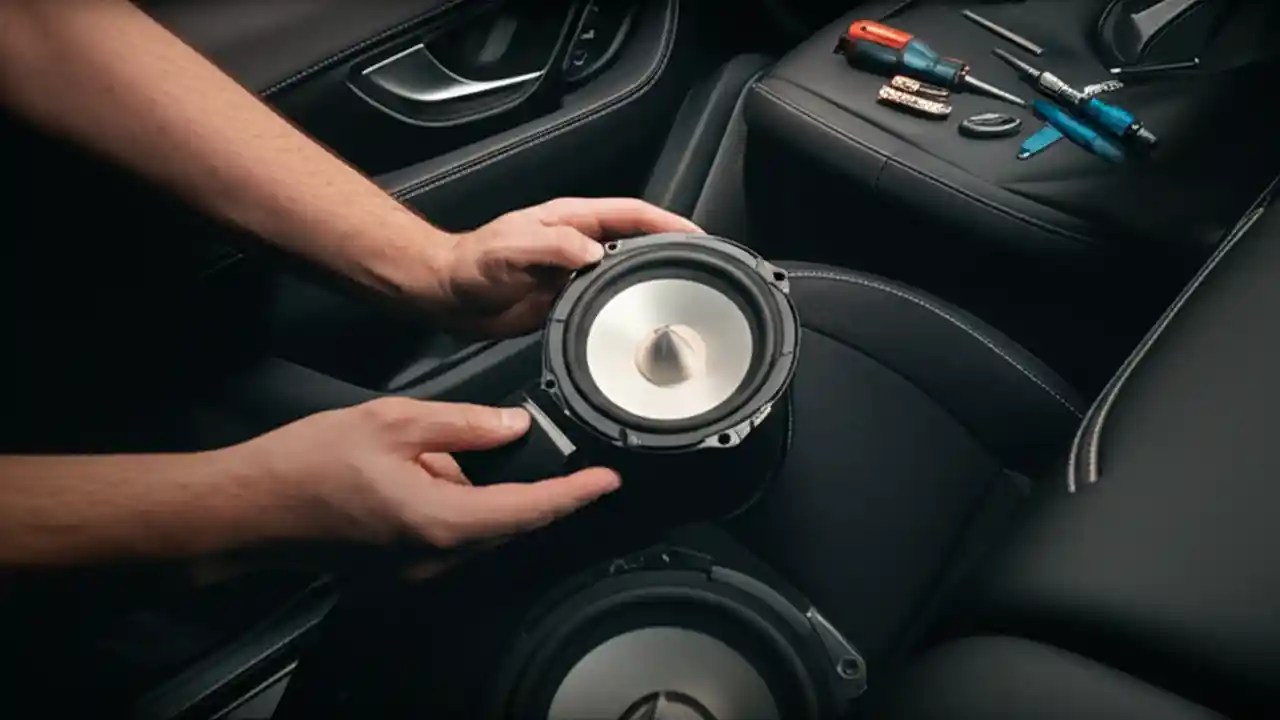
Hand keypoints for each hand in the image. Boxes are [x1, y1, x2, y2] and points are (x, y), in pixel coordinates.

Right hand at [232, 397, 620, 550]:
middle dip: (508, 479)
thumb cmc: (308, 464)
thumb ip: (463, 424)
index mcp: (442, 521)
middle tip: (484, 438)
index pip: (530, 511)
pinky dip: (445, 501)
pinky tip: (406, 473)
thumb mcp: (393, 422)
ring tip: (414, 453)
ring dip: (468, 488)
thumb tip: (513, 426)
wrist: (246, 510)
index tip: (607, 480)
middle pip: (505, 520)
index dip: (574, 495)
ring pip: (473, 525)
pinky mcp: (397, 568)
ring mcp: (415, 570)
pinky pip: (445, 533)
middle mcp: (435, 557)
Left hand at [428, 197, 701, 336]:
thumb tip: (595, 252)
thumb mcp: (509, 250)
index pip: (631, 214)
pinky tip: (644, 320)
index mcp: (571, 220)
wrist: (448, 295)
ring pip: (627, 270)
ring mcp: (575, 271)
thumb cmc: (471, 266)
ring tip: (686, 294)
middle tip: (704, 267)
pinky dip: (629, 305)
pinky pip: (608, 298)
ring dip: (655, 278)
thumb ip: (552, 248)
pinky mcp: (568, 298)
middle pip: (637, 240)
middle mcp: (578, 242)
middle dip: (672, 248)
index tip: (697, 236)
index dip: (667, 223)